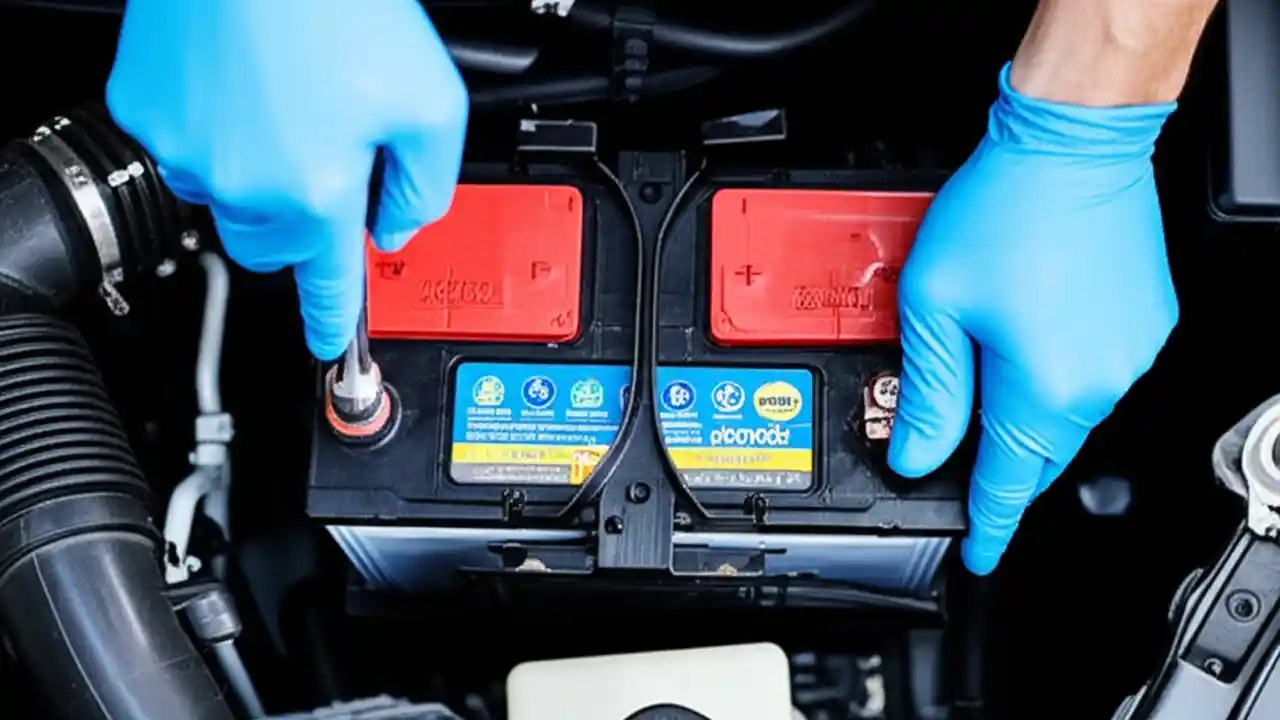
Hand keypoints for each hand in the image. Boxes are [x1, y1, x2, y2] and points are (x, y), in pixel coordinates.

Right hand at [107, 0, 466, 359]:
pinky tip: (245, 82)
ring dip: (261, 174)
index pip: (325, 285)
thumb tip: (397, 230)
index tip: (328, 346)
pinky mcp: (146, 109)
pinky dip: (217, 131)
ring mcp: (186, 147)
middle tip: (330, 155)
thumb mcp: (430, 100)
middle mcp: (244, 182)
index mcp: (316, 189)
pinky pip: (187, 148)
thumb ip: (426, 184)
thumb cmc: (341, 6)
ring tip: (288, 101)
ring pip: (230, 199)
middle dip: (306, 221)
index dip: (330, 322)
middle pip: (277, 246)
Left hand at [888, 64, 1178, 574]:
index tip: (976, 553)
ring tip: (978, 379)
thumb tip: (915, 453)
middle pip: (1036, 453)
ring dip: (1020, 415)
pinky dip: (1051, 378)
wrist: (1073, 141)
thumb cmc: (1008, 207)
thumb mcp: (934, 307)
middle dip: (996, 468)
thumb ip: (925, 392)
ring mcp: (1129, 354)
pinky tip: (1021, 344)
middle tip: (955, 468)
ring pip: (1062, 415)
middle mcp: (1100, 381)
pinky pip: (1089, 376)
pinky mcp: (1142, 326)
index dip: (986, 525)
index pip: (1006, 484)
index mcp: (1047, 389)